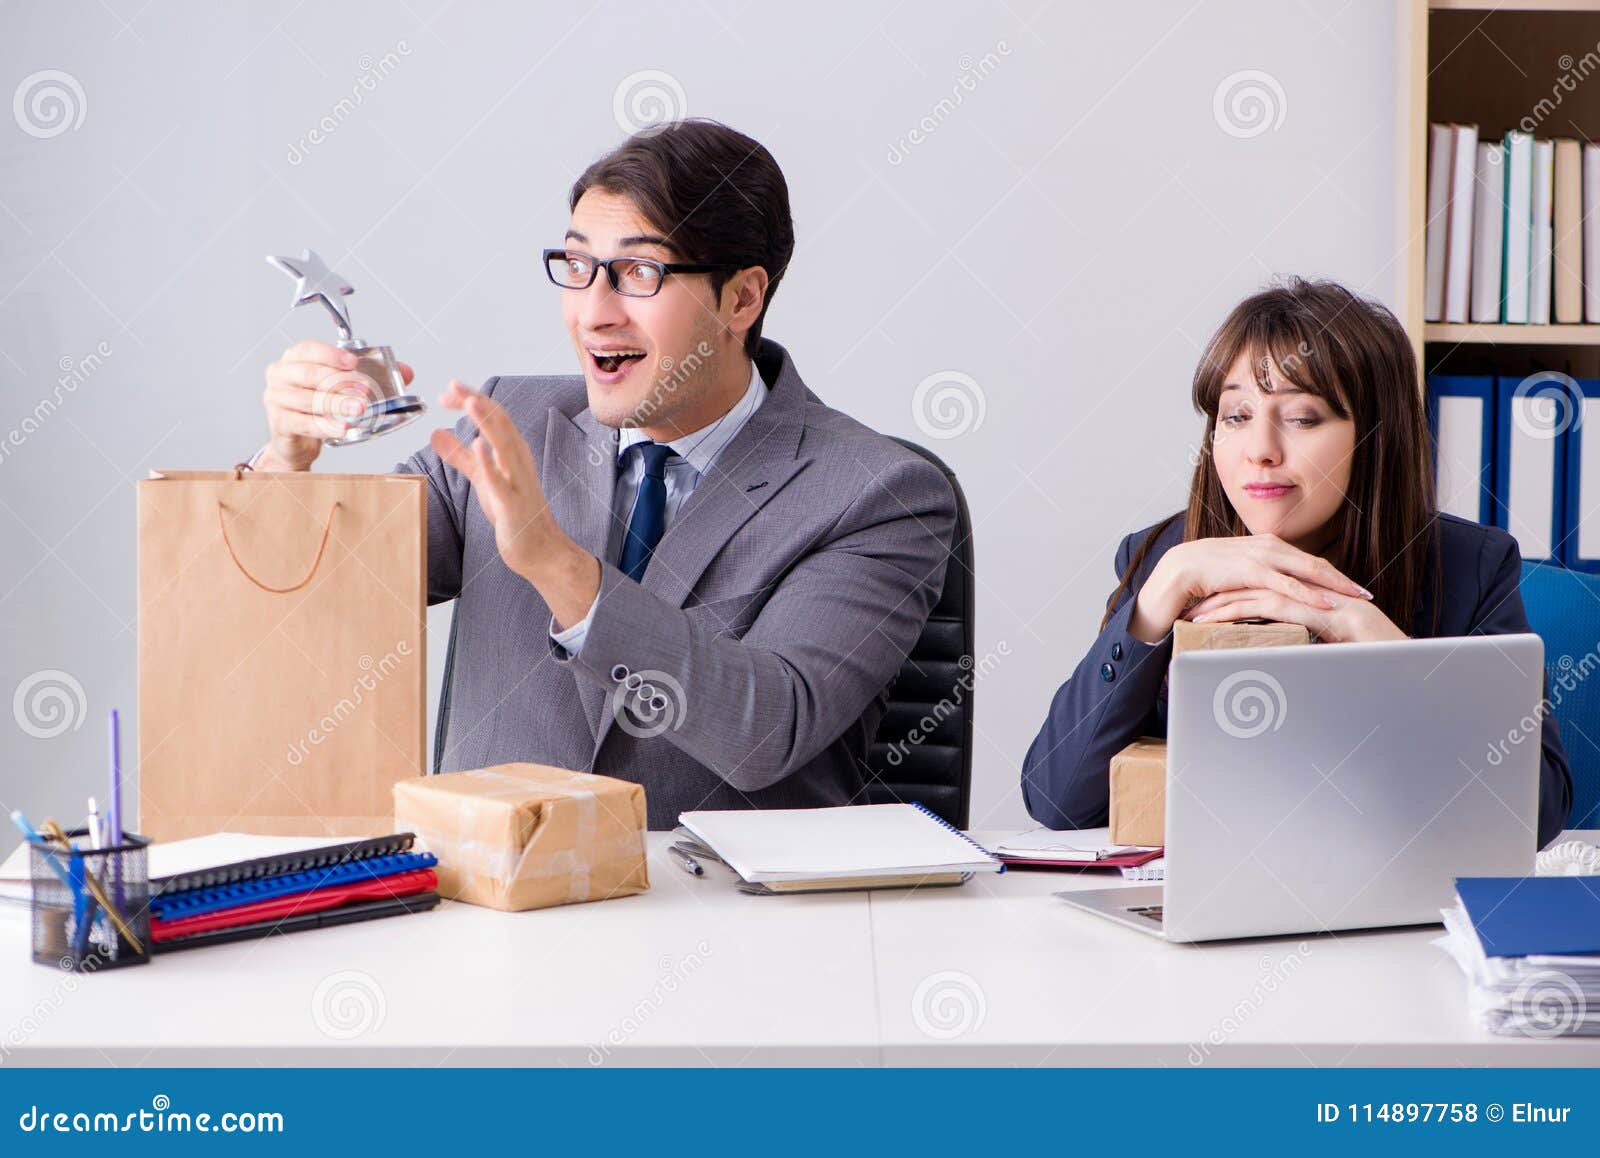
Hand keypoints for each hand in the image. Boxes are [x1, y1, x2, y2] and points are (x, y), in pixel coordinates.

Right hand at [259, 340, 413, 470]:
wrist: (295, 440)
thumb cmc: (316, 406)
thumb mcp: (340, 387)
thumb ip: (372, 376)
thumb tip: (406, 372)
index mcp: (293, 359)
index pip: (308, 349)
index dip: (331, 354)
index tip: (353, 362)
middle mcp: (280, 375)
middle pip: (309, 374)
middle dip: (340, 381)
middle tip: (365, 390)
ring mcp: (276, 399)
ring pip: (308, 399)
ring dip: (336, 404)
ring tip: (358, 410)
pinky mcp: (279, 422)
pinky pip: (303, 422)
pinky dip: (324, 425)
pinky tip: (341, 428)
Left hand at [431, 380, 599, 627]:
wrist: (540, 548)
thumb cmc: (513, 511)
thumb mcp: (483, 478)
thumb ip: (460, 456)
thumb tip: (436, 432)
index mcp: (511, 451)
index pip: (492, 417)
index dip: (470, 400)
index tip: (446, 392)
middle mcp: (518, 460)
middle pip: (499, 423)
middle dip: (477, 402)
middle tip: (454, 385)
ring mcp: (517, 481)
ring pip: (504, 445)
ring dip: (486, 423)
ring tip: (469, 403)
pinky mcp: (513, 505)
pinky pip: (501, 481)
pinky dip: (490, 463)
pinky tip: (478, 446)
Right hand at [1129, 533, 1371, 643]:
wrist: (1178, 568)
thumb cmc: (1204, 575)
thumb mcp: (1238, 575)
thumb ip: (1257, 580)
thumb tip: (1271, 596)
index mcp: (1268, 546)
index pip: (1308, 562)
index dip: (1333, 575)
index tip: (1353, 589)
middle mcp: (1270, 546)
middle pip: (1316, 564)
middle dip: (1344, 580)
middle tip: (1367, 595)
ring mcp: (1262, 556)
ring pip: (1309, 571)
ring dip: (1336, 586)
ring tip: (1357, 600)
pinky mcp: (1251, 570)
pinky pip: (1287, 584)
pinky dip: (1310, 594)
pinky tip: (1327, 604)